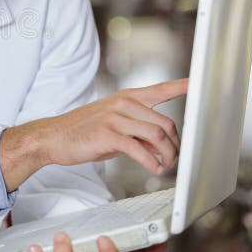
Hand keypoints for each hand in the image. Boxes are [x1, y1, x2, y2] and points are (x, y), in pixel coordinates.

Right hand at [0, 79, 186, 190]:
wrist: (53, 137)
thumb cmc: (84, 131)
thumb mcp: (115, 126)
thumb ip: (140, 132)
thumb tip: (163, 147)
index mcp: (126, 98)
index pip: (160, 89)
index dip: (181, 86)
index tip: (198, 83)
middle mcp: (122, 103)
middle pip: (165, 122)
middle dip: (176, 144)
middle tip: (174, 158)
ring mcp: (114, 117)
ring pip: (156, 134)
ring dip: (167, 154)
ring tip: (165, 165)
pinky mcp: (107, 134)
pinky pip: (139, 149)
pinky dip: (151, 162)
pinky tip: (153, 168)